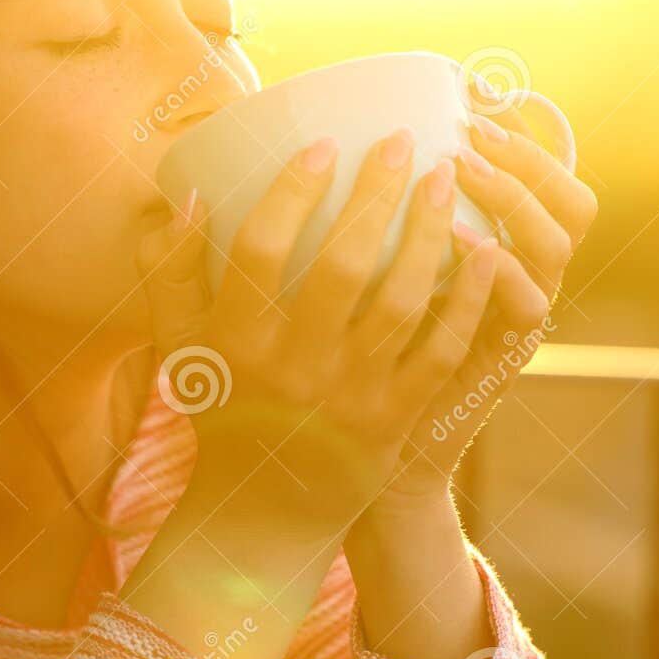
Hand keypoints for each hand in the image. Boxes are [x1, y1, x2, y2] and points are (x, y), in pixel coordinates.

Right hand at [139, 129, 500, 538]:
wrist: (263, 515)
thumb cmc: (224, 408)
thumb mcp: (181, 345)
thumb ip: (170, 270)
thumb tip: (190, 196)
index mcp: (235, 343)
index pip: (261, 251)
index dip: (292, 192)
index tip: (323, 146)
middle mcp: (294, 368)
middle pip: (342, 266)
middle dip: (376, 195)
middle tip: (402, 143)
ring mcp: (350, 397)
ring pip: (401, 302)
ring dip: (428, 234)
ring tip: (444, 181)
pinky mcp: (395, 420)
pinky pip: (441, 353)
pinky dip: (469, 302)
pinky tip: (488, 253)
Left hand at [360, 80, 598, 514]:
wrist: (371, 449)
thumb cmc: (360, 350)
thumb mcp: (376, 274)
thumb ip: (375, 218)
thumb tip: (332, 136)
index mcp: (503, 249)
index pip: (550, 177)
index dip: (527, 134)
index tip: (475, 95)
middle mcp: (525, 280)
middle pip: (572, 204)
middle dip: (525, 157)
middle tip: (468, 131)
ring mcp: (519, 321)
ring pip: (557, 246)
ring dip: (514, 199)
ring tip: (461, 168)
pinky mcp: (501, 361)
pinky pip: (525, 310)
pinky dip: (500, 270)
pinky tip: (460, 240)